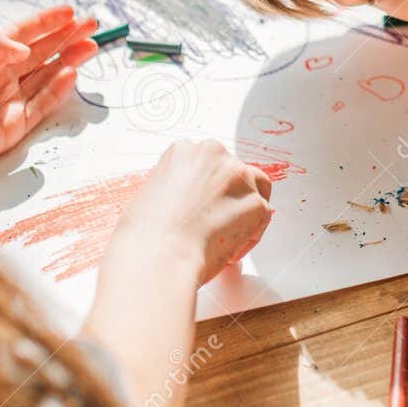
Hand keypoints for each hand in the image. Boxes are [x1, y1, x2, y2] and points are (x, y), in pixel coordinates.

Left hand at [0, 6, 98, 180]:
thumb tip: (24, 48)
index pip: (24, 33)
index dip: (47, 21)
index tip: (70, 11)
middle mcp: (2, 73)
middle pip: (43, 51)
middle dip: (68, 36)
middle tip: (92, 24)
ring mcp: (10, 98)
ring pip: (49, 75)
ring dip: (70, 59)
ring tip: (91, 45)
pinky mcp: (16, 124)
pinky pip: (43, 104)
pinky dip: (59, 89)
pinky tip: (71, 73)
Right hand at [110, 140, 274, 284]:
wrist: (157, 256)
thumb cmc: (145, 235)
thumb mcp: (152, 194)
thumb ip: (178, 188)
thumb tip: (192, 202)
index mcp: (184, 150)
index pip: (208, 162)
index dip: (207, 188)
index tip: (203, 207)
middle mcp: (213, 154)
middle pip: (234, 171)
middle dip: (229, 196)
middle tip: (217, 222)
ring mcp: (237, 176)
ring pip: (255, 188)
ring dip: (245, 210)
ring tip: (227, 236)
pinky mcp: (255, 202)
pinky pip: (262, 216)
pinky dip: (251, 234)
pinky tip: (231, 250)